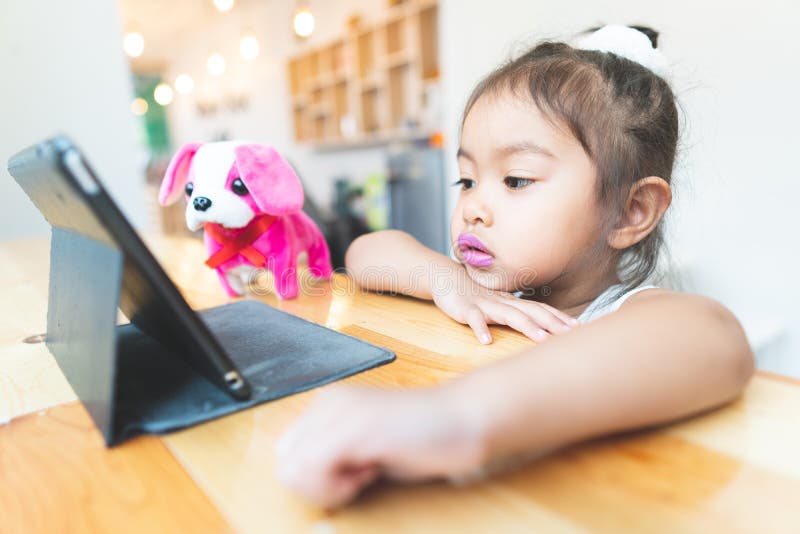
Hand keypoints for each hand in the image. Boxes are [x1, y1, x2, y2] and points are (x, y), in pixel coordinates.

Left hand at [275, 385, 484, 508]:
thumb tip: (299, 478)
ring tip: (367, 471)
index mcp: (329, 405)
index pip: (289, 455)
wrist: (465, 420)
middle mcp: (327, 402)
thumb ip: (334, 456)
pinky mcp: (350, 427)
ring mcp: (337, 411)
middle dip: (318, 484)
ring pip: (292, 470)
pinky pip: (311, 471)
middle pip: (285, 463)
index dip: (318, 477)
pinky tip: (370, 471)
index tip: (355, 470)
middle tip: (361, 474)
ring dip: (328, 487)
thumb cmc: (425, 438)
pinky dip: (336, 487)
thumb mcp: (368, 448)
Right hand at [431, 268, 578, 343]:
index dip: (560, 318)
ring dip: (527, 326)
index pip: (541, 310)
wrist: (446, 278)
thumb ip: (518, 314)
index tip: (580, 328)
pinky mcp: (465, 308)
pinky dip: (480, 328)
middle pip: (532, 312)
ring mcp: (485, 305)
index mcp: (513, 303)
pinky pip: (473, 318)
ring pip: (509, 315)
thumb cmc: (476, 295)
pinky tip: (486, 341)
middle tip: (570, 335)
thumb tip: (541, 328)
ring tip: (542, 338)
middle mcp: (503, 302)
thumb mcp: (499, 305)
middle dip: (552, 323)